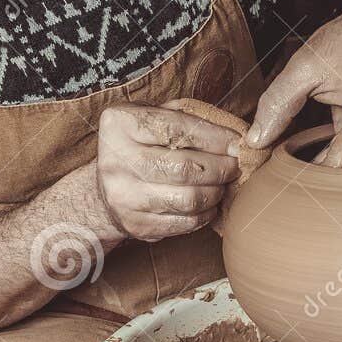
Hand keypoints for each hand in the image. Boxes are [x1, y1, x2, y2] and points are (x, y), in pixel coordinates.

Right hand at [94, 104, 240, 240]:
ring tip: (222, 185)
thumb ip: (186, 116)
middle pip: (185, 167)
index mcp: (120, 125)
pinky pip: (184, 223)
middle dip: (220, 167)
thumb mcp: (151, 118)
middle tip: (235, 166)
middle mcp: (116, 161)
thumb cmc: (140, 146)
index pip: (177, 129)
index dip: (214, 136)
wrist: (105, 189)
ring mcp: (123, 197)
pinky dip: (205, 214)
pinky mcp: (135, 225)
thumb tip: (234, 135)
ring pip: (188, 199)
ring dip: (215, 192)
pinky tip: (209, 204)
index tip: (237, 142)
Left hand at [248, 2, 341, 166]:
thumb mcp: (305, 66)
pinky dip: (334, 149)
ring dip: (323, 160)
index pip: (340, 165)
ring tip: (293, 150)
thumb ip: (278, 104)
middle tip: (276, 164)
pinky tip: (313, 142)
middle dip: (312, 170)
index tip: (277, 175)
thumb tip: (256, 141)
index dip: (306, 175)